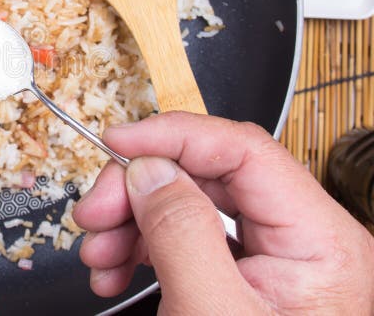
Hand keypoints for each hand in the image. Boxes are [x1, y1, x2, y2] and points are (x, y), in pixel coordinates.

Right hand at [73, 112, 373, 313]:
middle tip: (93, 213)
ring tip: (98, 255)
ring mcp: (269, 260)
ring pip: (189, 204)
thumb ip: (182, 233)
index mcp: (319, 241)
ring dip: (131, 220)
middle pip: (209, 176)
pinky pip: (184, 239)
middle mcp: (300, 240)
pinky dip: (141, 247)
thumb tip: (149, 170)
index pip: (243, 150)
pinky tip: (115, 270)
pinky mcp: (239, 278)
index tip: (116, 144)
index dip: (173, 135)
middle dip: (139, 189)